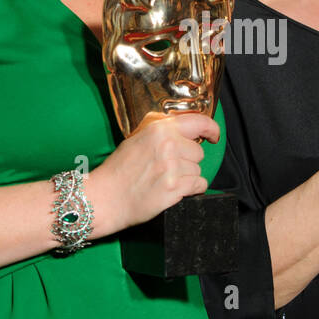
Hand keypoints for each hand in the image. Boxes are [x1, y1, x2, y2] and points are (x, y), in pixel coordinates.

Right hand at [85, 113, 219, 237]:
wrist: (105, 197)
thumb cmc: (119, 169)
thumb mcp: (137, 136)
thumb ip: (160, 126)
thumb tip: (186, 124)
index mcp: (159, 129)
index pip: (199, 122)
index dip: (211, 129)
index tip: (213, 136)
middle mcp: (168, 145)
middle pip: (198, 152)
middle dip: (187, 160)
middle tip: (166, 167)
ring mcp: (171, 167)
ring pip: (198, 169)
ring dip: (187, 176)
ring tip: (164, 179)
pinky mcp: (174, 188)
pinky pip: (200, 185)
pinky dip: (191, 189)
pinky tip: (174, 189)